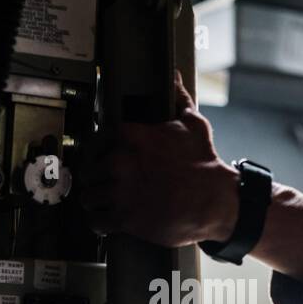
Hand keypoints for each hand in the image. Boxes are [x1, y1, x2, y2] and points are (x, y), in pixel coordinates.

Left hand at [82, 72, 238, 246]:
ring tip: (102, 203)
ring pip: (88, 196)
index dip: (97, 152)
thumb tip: (175, 80)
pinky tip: (105, 222)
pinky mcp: (125, 218)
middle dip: (94, 178)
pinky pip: (97, 221)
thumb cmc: (204, 164)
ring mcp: (120, 191)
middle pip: (88, 171)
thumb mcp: (193, 124)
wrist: (214, 199)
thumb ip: (179, 99)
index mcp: (129, 136)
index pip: (94, 142)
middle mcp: (119, 162)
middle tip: (101, 184)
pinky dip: (99, 223)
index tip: (100, 159)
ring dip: (94, 201)